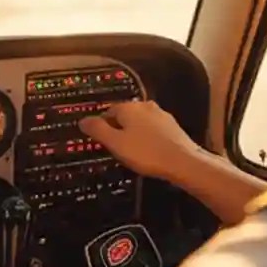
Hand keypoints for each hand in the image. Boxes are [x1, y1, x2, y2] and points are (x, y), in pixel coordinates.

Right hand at [79, 100, 199, 180]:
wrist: (182, 161)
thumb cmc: (145, 153)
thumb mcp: (115, 144)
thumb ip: (98, 130)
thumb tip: (83, 120)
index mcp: (128, 107)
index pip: (108, 112)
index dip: (102, 127)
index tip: (102, 142)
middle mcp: (145, 105)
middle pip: (125, 115)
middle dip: (119, 129)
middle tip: (116, 148)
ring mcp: (161, 114)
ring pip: (140, 122)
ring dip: (134, 133)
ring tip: (132, 151)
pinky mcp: (173, 126)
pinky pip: (153, 129)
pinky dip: (148, 137)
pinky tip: (149, 151)